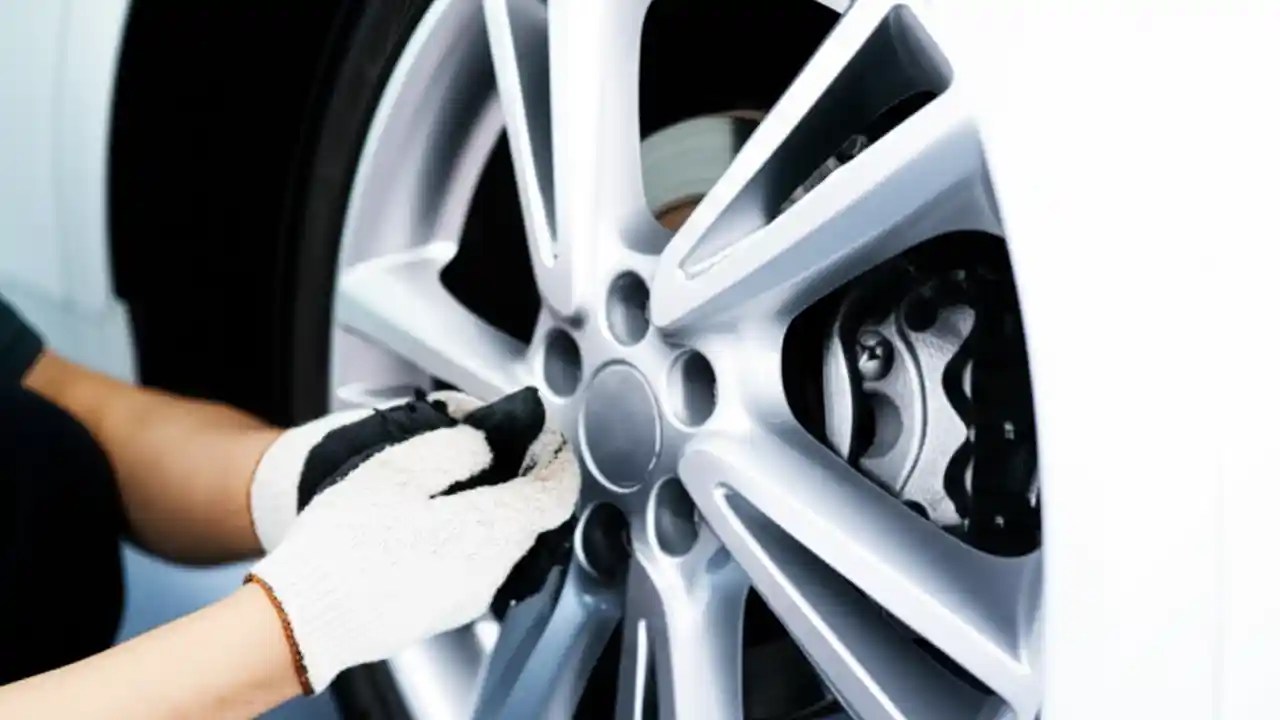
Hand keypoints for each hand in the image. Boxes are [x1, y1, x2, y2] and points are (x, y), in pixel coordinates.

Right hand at [245, 407, 578, 692]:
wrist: (305, 615)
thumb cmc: (347, 543)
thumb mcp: (400, 469)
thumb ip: (457, 448)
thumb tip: (486, 445)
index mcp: (492, 529)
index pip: (557, 492)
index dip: (557, 457)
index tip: (546, 437)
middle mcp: (493, 570)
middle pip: (535, 517)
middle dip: (527, 478)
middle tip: (505, 447)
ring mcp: (471, 597)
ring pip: (507, 541)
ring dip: (500, 506)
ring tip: (468, 477)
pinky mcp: (446, 611)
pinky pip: (480, 565)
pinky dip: (476, 534)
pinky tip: (442, 518)